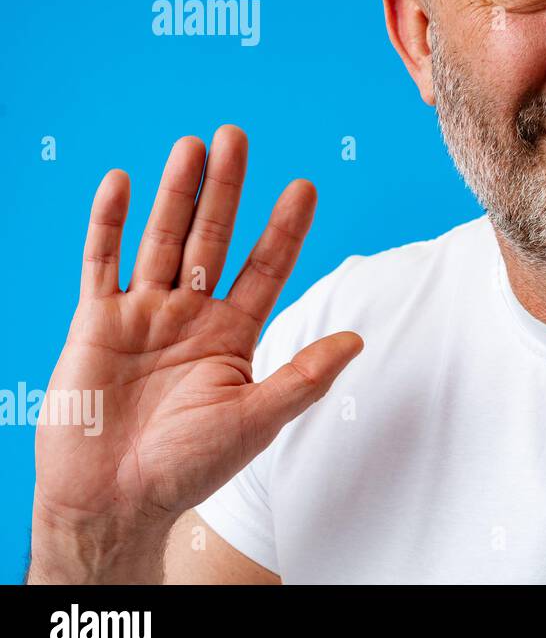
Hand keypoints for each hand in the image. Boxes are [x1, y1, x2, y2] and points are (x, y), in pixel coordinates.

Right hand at [29, 125, 363, 580]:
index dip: (284, 228)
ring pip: (162, 239)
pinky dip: (108, 224)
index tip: (305, 186)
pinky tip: (121, 182)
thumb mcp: (256, 420)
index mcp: (233, 334)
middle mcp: (191, 314)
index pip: (266, 267)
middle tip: (237, 137)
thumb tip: (358, 339)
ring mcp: (142, 313)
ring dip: (176, 193)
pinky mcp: (95, 322)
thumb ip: (304, 376)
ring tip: (194, 145)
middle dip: (226, 189)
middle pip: (212, 237)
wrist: (112, 501)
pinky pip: (101, 263)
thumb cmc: (188, 467)